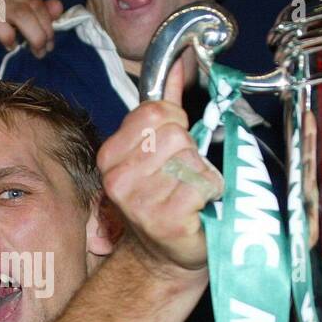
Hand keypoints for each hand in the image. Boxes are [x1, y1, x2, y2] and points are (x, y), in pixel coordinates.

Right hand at [0, 0, 64, 56]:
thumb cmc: (3, 43)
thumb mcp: (26, 30)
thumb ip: (43, 18)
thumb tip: (58, 6)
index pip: (34, 4)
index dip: (47, 25)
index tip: (50, 45)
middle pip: (21, 12)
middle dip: (36, 35)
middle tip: (39, 53)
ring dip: (11, 40)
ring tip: (15, 52)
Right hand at [97, 63, 222, 276]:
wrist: (165, 256)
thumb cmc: (163, 201)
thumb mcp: (155, 150)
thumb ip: (164, 107)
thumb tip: (175, 64)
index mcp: (111, 155)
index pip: (155, 111)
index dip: (176, 123)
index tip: (174, 146)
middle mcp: (118, 178)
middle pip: (175, 134)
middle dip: (190, 151)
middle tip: (182, 175)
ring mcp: (139, 201)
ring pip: (191, 158)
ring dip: (201, 174)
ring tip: (189, 192)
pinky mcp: (165, 220)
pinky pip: (203, 184)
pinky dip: (210, 194)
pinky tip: (198, 208)